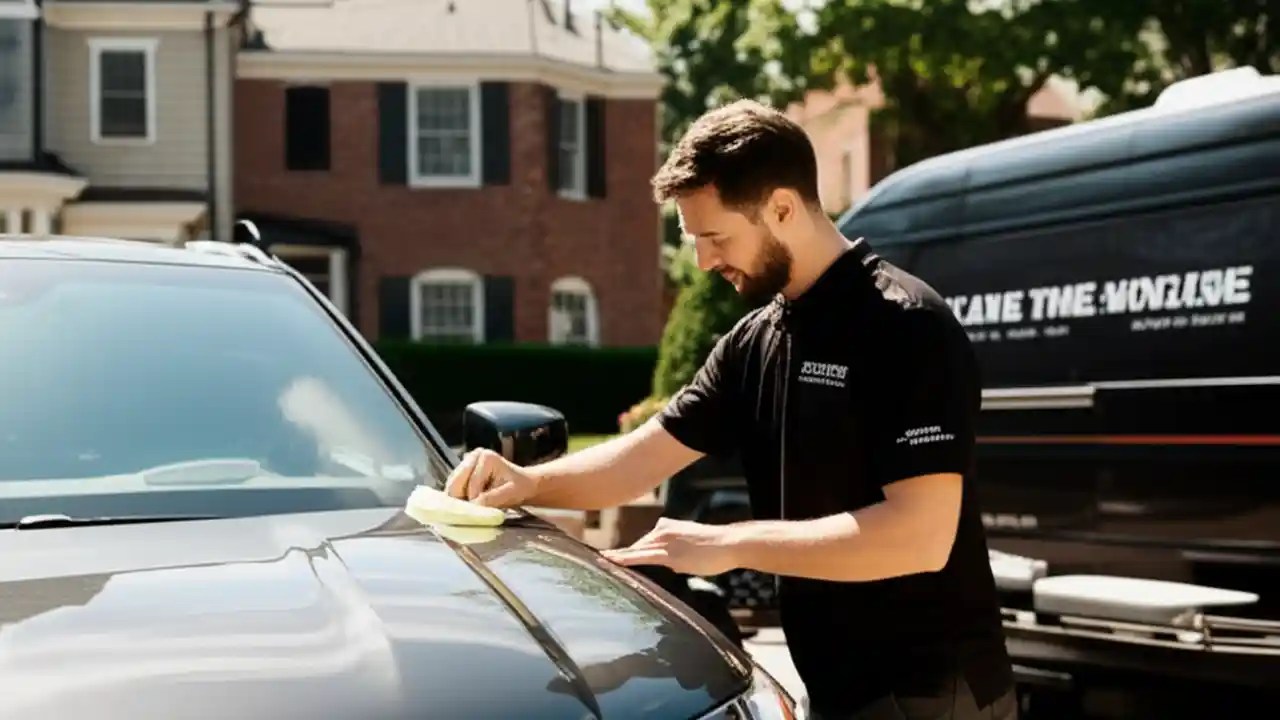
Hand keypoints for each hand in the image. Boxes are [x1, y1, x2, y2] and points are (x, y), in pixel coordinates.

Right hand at [445, 448, 538, 507]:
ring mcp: (464, 464)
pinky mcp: (461, 474)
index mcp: (485, 457)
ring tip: (473, 511)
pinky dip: (458, 501)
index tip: (485, 511)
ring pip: (451, 489)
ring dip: (459, 502)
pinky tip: (468, 507)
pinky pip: (452, 491)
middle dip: (462, 502)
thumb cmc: (519, 488)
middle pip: (455, 484)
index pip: (471, 484)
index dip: (476, 502)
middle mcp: (472, 456)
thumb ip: (491, 499)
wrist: (522, 485)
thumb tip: (473, 506)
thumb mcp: (510, 494)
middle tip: (473, 515)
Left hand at [602, 518, 738, 575]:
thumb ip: (674, 549)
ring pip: (636, 552)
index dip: (628, 552)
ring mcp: (664, 542)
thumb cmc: (714, 546)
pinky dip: (626, 559)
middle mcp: (662, 530)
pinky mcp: (668, 553)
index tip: (611, 557)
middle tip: (601, 560)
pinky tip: (612, 560)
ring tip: (601, 560)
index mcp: (666, 527)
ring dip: (618, 557)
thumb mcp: (689, 541)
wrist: (728, 544)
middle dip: (621, 556)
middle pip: (637, 547)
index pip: (643, 542)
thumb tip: (668, 562)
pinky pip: (642, 557)